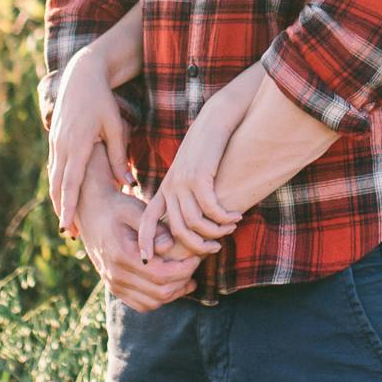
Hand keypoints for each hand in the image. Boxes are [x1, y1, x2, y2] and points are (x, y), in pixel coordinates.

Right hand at [47, 37, 134, 235]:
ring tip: (67, 222)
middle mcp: (62, 146)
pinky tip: (63, 198)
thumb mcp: (116, 128)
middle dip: (62, 210)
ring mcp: (56, 143)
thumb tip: (128, 185)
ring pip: (54, 178)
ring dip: (59, 200)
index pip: (72, 184)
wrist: (81, 75)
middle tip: (69, 233)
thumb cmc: (103, 101)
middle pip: (58, 186)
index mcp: (78, 145)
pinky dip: (58, 185)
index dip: (69, 207)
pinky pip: (54, 167)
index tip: (67, 227)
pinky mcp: (55, 139)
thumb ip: (119, 158)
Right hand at [74, 155, 196, 313]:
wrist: (90, 213)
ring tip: (188, 276)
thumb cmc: (117, 207)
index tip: (198, 256)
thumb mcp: (136, 210)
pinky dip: (160, 299)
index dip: (185, 269)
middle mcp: (116, 275)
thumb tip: (170, 245)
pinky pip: (141, 304)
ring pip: (152, 302)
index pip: (162, 275)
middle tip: (195, 264)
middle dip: (183, 280)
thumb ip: (153, 228)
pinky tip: (173, 285)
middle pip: (160, 292)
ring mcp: (114, 284)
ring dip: (174, 292)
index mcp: (122, 256)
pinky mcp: (115, 288)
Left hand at [149, 78, 256, 259]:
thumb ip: (189, 197)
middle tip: (215, 248)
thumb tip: (195, 225)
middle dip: (198, 246)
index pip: (146, 221)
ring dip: (216, 231)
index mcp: (165, 189)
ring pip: (195, 222)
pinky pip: (211, 208)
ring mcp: (183, 181)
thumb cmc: (207, 150)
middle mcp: (170, 187)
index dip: (145, 243)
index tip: (148, 262)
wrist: (215, 120)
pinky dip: (225, 217)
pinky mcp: (199, 175)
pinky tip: (236, 215)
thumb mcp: (191, 175)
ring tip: (231, 228)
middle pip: (178, 231)